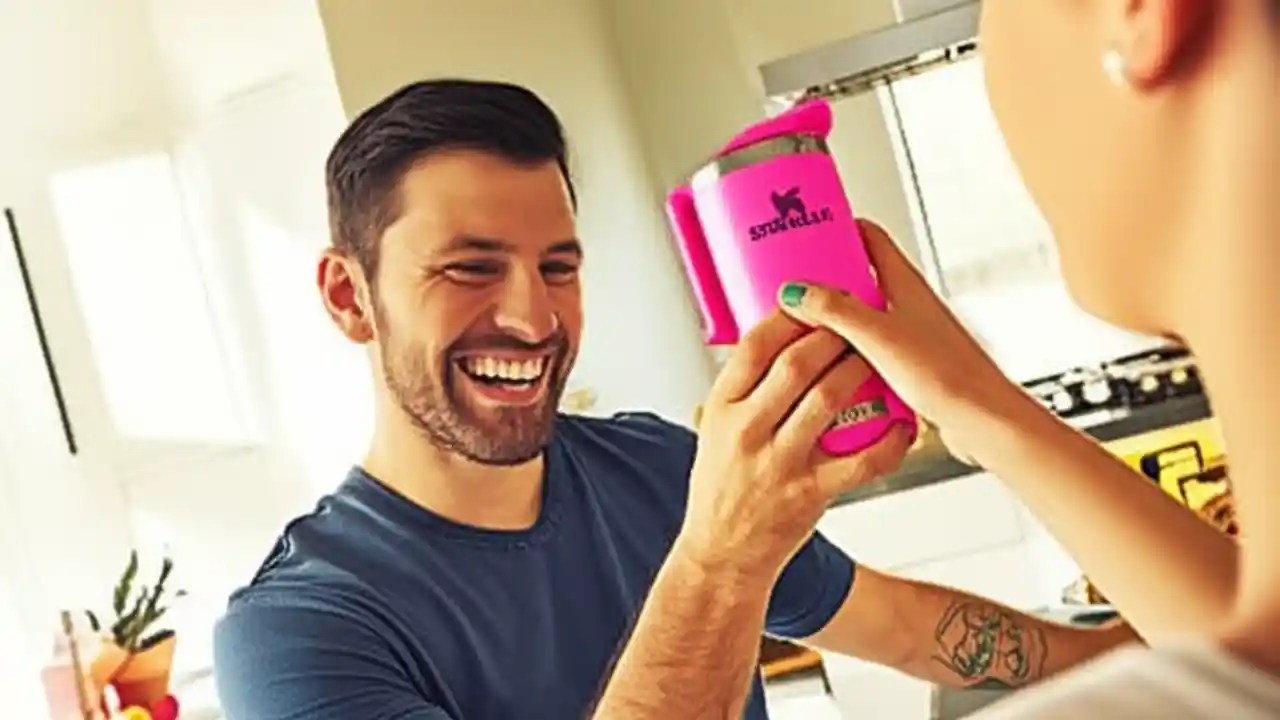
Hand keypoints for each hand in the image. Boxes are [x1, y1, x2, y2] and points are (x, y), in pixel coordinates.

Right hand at [677, 310, 912, 579]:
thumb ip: (741, 393)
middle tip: (857, 321)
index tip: (812, 301)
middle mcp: (748, 432)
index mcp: (722, 410)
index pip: (753, 347)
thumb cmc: (721, 490)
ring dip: (861, 371)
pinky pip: (861, 460)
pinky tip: (903, 425)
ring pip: (829, 399)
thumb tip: (772, 343)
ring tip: (879, 358)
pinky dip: (889, 440)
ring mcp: (780, 463)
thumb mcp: (714, 433)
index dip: (787, 317)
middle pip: (797, 364)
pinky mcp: (811, 495)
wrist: (721, 555)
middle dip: (834, 333)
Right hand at [775, 220, 1032, 464]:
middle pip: (860, 278)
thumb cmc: (947, 374)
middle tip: (794, 293)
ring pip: (863, 318)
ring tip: (804, 335)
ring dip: (835, 324)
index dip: (838, 229)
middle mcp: (909, 304)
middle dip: (826, 283)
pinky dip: (849, 358)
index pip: (869, 237)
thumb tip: (797, 291)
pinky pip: (871, 352)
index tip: (806, 234)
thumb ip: (835, 310)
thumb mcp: (878, 336)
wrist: (984, 420)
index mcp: (905, 284)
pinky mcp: (912, 366)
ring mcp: (911, 335)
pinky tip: (832, 377)